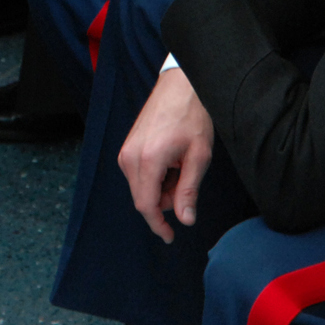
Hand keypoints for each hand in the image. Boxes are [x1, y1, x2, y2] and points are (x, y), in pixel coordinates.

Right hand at [118, 68, 216, 242]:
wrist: (179, 87)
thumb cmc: (192, 117)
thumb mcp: (199, 157)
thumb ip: (189, 191)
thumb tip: (185, 220)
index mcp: (148, 160)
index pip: (147, 205)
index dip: (158, 225)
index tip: (170, 237)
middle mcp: (130, 157)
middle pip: (144, 198)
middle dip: (167, 202)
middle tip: (188, 183)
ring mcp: (125, 151)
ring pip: (141, 187)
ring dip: (162, 188)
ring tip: (181, 167)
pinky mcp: (126, 147)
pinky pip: (138, 174)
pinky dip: (156, 177)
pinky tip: (171, 162)